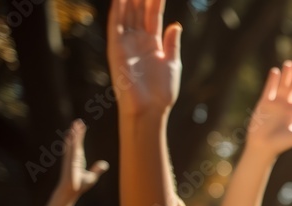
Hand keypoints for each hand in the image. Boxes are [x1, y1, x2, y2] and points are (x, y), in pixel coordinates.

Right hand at [56, 119, 108, 199]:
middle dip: (76, 131)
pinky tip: (73, 133)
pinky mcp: (70, 159)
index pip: (79, 144)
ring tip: (75, 123)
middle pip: (75, 141)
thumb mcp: (92, 176)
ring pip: (73, 142)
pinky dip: (73, 140)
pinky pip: (72, 147)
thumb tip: (104, 164)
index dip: (80, 136)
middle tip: (78, 121)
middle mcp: (73, 156)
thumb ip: (98, 169)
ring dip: (74, 132)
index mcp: (77, 159)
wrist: (72, 190)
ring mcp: (71, 157)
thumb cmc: (80, 185)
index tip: (81, 127)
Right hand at [107, 0, 181, 116]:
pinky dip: (117, 11)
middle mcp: (138, 42)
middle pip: (138, 12)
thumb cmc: (162, 92)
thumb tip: (175, 25)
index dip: (155, 2)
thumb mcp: (172, 64)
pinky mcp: (116, 49)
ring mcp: (126, 44)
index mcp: (153, 44)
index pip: (153, 17)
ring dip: (128, 0)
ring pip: (127, 15)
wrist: (150, 108)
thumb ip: (172, 44)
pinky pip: (115, 26)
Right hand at [246, 60, 291, 157]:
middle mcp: (286, 105)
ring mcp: (275, 103)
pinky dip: (272, 80)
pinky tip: (275, 71)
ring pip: (281, 85)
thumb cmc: (281, 144)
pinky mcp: (263, 103)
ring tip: (289, 63)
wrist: (262, 147)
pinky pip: (269, 89)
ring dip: (285, 74)